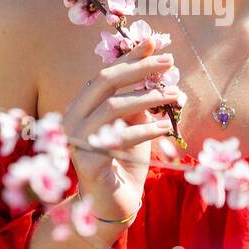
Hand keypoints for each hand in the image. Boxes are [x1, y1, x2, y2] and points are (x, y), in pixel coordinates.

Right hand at [61, 39, 181, 222]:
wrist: (113, 206)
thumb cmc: (125, 162)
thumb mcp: (134, 124)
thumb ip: (139, 97)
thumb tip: (156, 61)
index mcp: (82, 107)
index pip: (105, 74)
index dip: (128, 57)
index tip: (154, 43)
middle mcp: (73, 119)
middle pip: (104, 82)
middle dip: (139, 69)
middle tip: (169, 63)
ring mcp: (77, 140)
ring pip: (113, 107)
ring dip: (148, 98)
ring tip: (175, 97)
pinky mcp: (88, 162)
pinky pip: (120, 137)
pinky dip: (146, 130)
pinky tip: (166, 128)